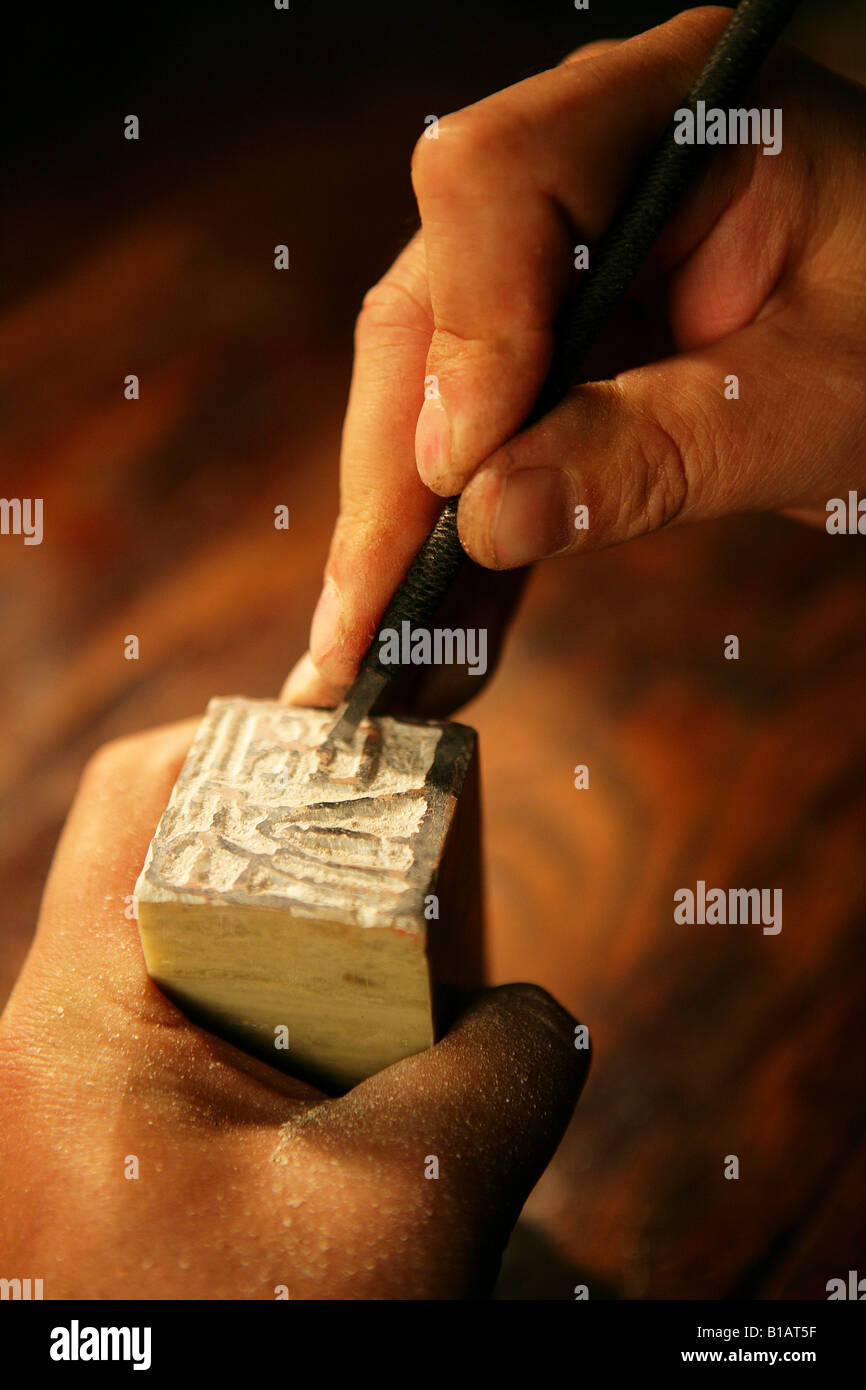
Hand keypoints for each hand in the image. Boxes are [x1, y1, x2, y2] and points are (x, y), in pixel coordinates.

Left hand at [0, 724, 587, 1298]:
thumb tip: (529, 1011)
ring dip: (314, 963)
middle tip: (415, 905)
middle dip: (313, 869)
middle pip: (186, 866)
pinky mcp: (116, 1152)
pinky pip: (210, 1040)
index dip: (265, 748)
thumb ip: (500, 1072)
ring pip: (206, 957)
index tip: (378, 770)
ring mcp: (80, 1100)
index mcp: (75, 1020)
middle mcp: (53, 1041)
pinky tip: (364, 1084)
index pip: (148, 792)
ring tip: (405, 1013)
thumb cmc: (250, 1356)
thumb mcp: (405, 1214)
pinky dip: (297, 1036)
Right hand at [283, 6, 865, 711]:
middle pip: (433, 304)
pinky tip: (432, 629)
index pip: (501, 181)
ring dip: (399, 525)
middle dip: (395, 474)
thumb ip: (661, 451)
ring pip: (426, 383)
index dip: (464, 333)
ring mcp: (561, 261)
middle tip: (364, 618)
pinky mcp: (554, 345)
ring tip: (373, 648)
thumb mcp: (820, 404)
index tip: (462, 477)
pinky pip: (474, 436)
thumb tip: (488, 517)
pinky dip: (452, 536)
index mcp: (676, 121)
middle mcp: (590, 170)